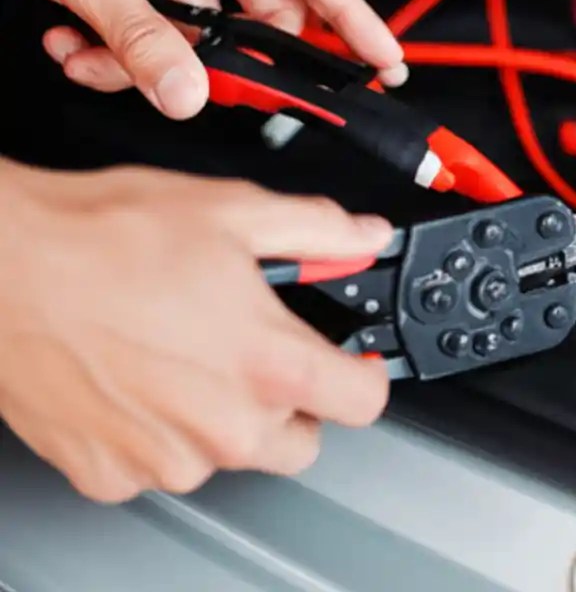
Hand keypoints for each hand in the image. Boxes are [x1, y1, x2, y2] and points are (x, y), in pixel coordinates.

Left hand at [0, 0, 407, 119]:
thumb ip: (142, 41)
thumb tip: (189, 95)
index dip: (355, 20)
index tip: (384, 61)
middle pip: (256, 15)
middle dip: (227, 62)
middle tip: (209, 91)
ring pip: (201, 31)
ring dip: (153, 61)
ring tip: (97, 60)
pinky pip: (160, 26)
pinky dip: (124, 48)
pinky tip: (80, 44)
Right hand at [0, 161, 392, 502]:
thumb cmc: (100, 237)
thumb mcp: (230, 211)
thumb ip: (316, 229)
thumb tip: (365, 237)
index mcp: (269, 364)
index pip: (364, 402)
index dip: (363, 374)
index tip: (350, 361)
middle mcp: (224, 426)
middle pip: (300, 440)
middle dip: (290, 400)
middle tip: (253, 352)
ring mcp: (165, 460)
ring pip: (229, 456)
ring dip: (220, 418)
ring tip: (180, 355)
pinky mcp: (110, 475)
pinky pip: (159, 466)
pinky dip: (157, 433)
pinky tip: (135, 381)